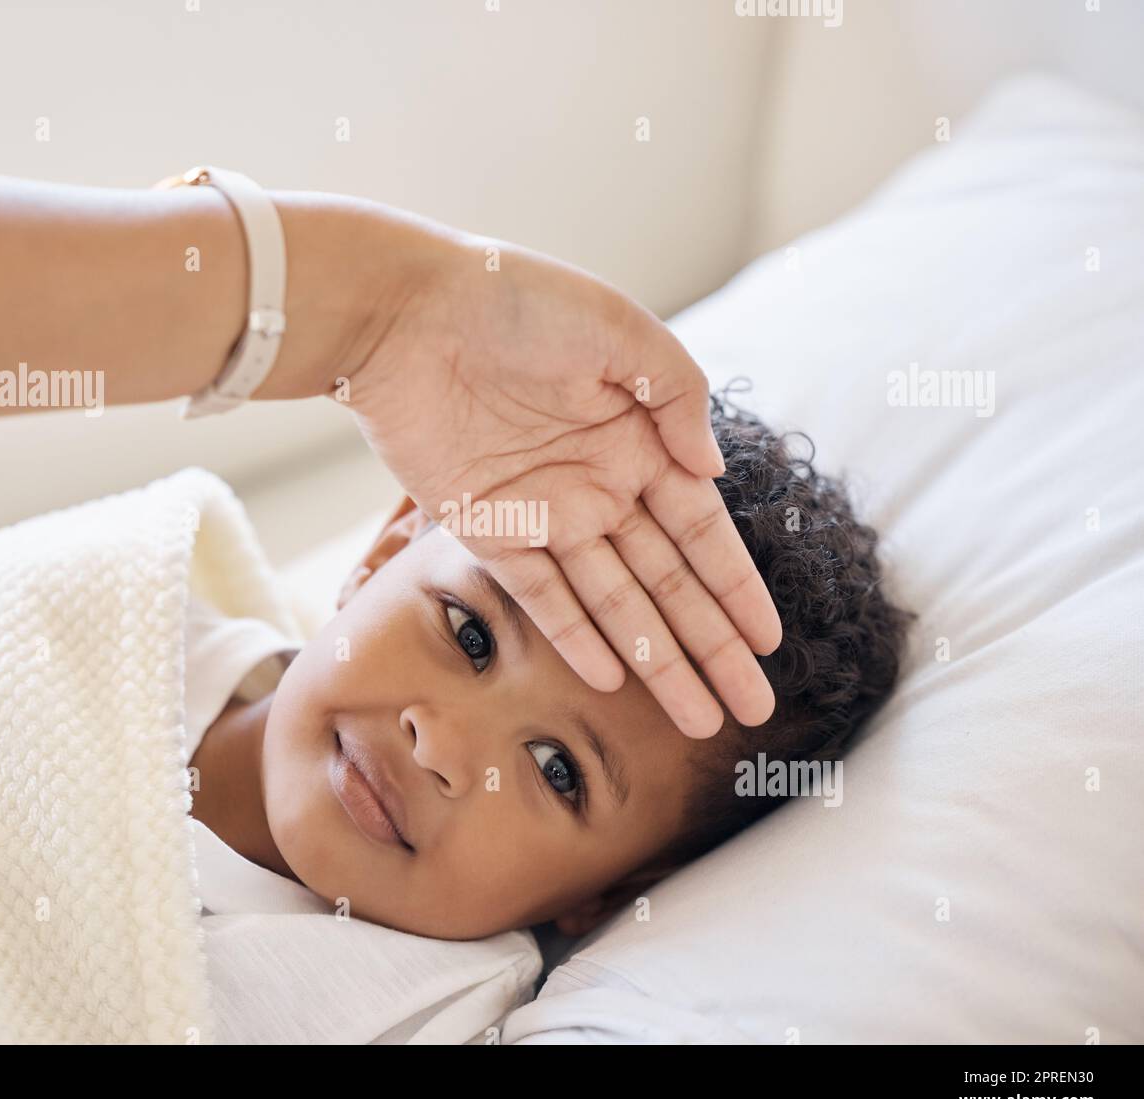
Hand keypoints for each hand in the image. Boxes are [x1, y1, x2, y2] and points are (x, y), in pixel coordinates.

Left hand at [346, 231, 781, 738]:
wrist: (405, 312)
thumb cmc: (515, 303)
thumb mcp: (618, 330)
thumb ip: (677, 395)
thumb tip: (713, 470)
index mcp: (640, 439)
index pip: (701, 532)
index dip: (735, 588)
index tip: (768, 642)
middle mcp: (601, 486)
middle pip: (668, 583)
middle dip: (711, 648)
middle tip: (752, 709)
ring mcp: (546, 515)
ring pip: (614, 604)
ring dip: (656, 662)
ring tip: (696, 720)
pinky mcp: (489, 530)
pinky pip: (540, 598)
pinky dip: (575, 638)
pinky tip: (612, 681)